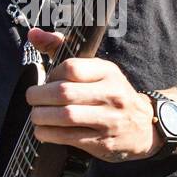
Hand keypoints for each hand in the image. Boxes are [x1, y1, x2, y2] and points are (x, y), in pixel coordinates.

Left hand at [24, 27, 164, 161]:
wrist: (143, 127)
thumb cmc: (110, 94)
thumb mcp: (95, 69)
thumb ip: (62, 50)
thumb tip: (33, 34)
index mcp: (108, 72)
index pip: (71, 68)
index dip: (52, 74)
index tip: (47, 80)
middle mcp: (111, 94)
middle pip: (64, 93)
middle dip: (39, 97)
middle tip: (32, 99)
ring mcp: (108, 119)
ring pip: (65, 116)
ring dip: (41, 117)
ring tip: (36, 116)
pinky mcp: (103, 142)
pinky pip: (69, 137)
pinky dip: (49, 134)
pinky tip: (43, 131)